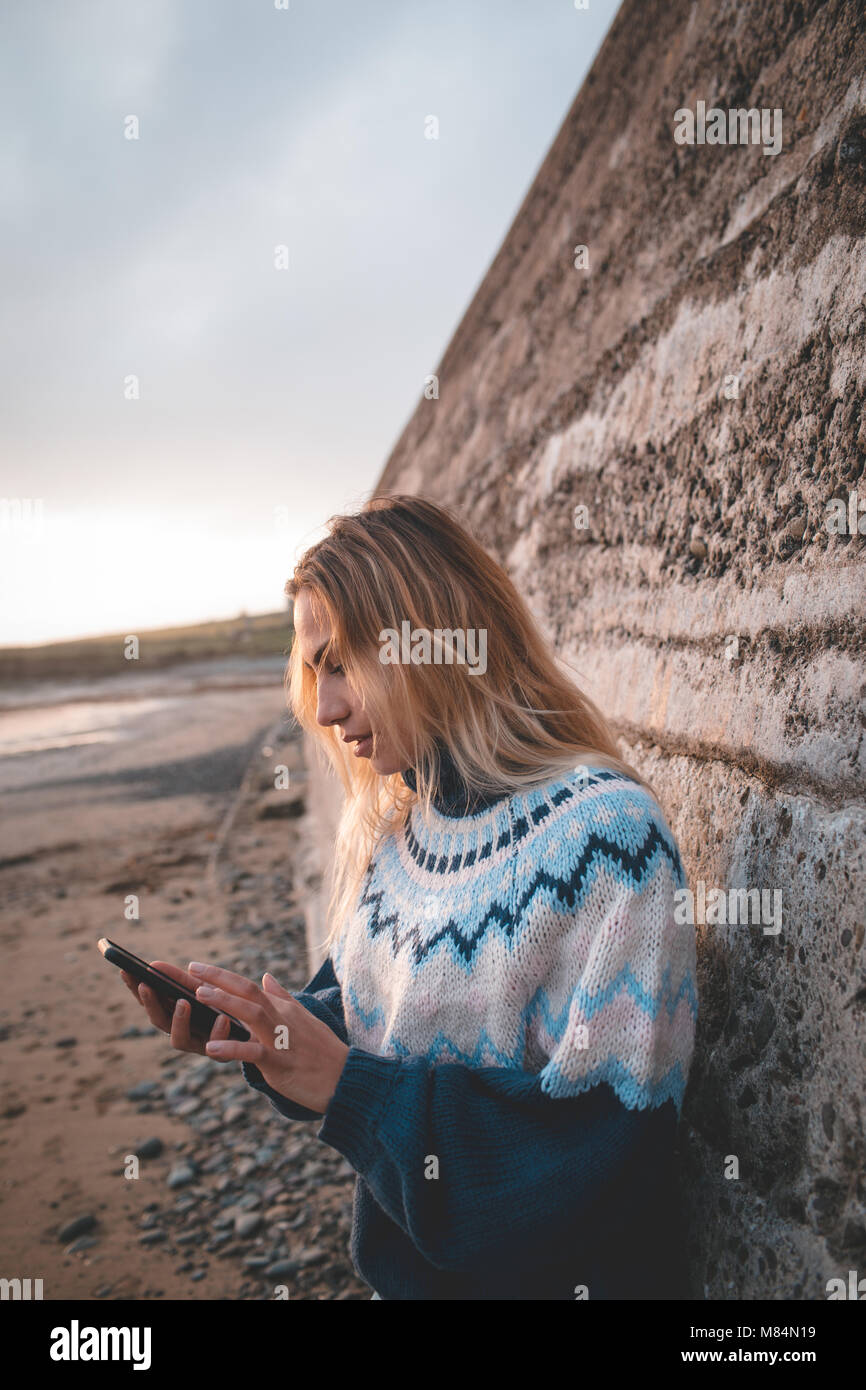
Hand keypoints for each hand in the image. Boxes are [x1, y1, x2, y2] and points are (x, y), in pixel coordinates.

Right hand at [119, 960, 233, 1060]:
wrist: (257, 1030)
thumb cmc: (225, 1005)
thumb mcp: (204, 988)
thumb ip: (181, 981)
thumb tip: (155, 965)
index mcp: (174, 1013)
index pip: (150, 999)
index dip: (135, 987)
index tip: (125, 970)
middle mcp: (182, 1031)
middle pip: (158, 1020)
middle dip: (151, 1003)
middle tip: (146, 985)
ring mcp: (199, 1044)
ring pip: (179, 1040)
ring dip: (179, 1021)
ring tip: (183, 1002)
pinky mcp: (221, 1054)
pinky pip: (216, 1050)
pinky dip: (218, 1033)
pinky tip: (223, 1018)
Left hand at [186, 961, 349, 1114]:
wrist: (345, 1078)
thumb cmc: (322, 1050)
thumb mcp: (302, 1018)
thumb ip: (282, 998)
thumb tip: (266, 977)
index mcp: (282, 1009)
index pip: (248, 986)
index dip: (221, 976)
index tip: (196, 967)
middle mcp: (280, 1018)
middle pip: (247, 992)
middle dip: (218, 980)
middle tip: (191, 969)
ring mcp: (281, 1039)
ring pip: (252, 1014)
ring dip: (225, 1003)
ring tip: (199, 995)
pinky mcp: (280, 1063)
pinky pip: (254, 1053)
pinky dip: (233, 1048)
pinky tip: (212, 1047)